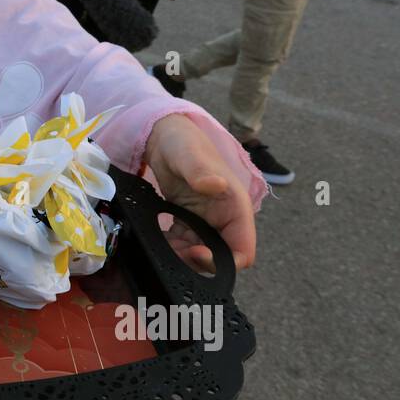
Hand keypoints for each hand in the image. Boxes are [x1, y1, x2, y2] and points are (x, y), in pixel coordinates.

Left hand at [144, 114, 255, 271]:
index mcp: (236, 207)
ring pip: (200, 254)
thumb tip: (216, 184)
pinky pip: (185, 245)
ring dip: (180, 257)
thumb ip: (201, 171)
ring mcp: (207, 222)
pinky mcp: (190, 222)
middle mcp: (225, 219)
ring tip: (159, 245)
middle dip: (196, 262)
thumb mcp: (189, 154)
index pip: (242, 251)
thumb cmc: (183, 142)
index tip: (195, 253)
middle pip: (220, 259)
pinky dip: (171, 248)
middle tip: (170, 252)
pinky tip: (156, 240)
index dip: (223, 262)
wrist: (165, 137)